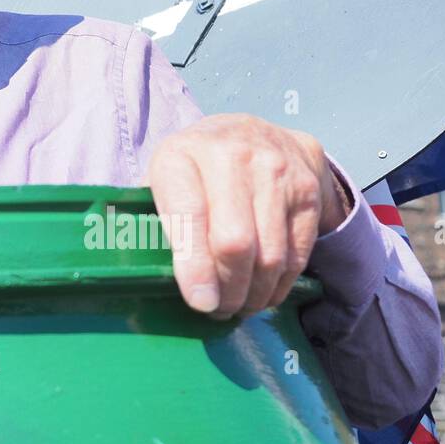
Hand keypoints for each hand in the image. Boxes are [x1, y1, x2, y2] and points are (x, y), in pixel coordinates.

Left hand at [146, 112, 351, 319]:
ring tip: (238, 305)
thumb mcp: (163, 177)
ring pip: (269, 255)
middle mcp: (230, 156)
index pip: (188, 215)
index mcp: (181, 155)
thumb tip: (138, 271)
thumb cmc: (196, 168)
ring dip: (254, 294)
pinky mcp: (306, 191)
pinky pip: (296, 254)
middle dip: (227, 289)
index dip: (194, 266)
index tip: (199, 301)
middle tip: (218, 309)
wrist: (256, 134)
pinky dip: (280, 284)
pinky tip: (264, 292)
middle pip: (234, 242)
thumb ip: (147, 217)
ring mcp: (274, 171)